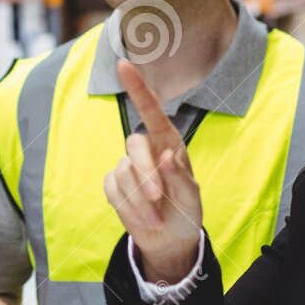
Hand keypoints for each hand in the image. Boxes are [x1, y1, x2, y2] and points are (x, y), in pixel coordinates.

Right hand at [104, 60, 203, 282]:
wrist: (169, 240)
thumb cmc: (186, 212)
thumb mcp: (191, 197)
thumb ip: (180, 177)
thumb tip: (166, 156)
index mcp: (169, 143)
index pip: (152, 111)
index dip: (138, 88)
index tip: (123, 64)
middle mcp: (147, 150)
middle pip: (134, 144)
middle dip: (144, 174)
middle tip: (157, 199)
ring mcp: (128, 166)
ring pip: (123, 172)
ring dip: (140, 201)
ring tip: (157, 219)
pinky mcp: (114, 185)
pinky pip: (113, 189)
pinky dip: (129, 208)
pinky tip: (144, 219)